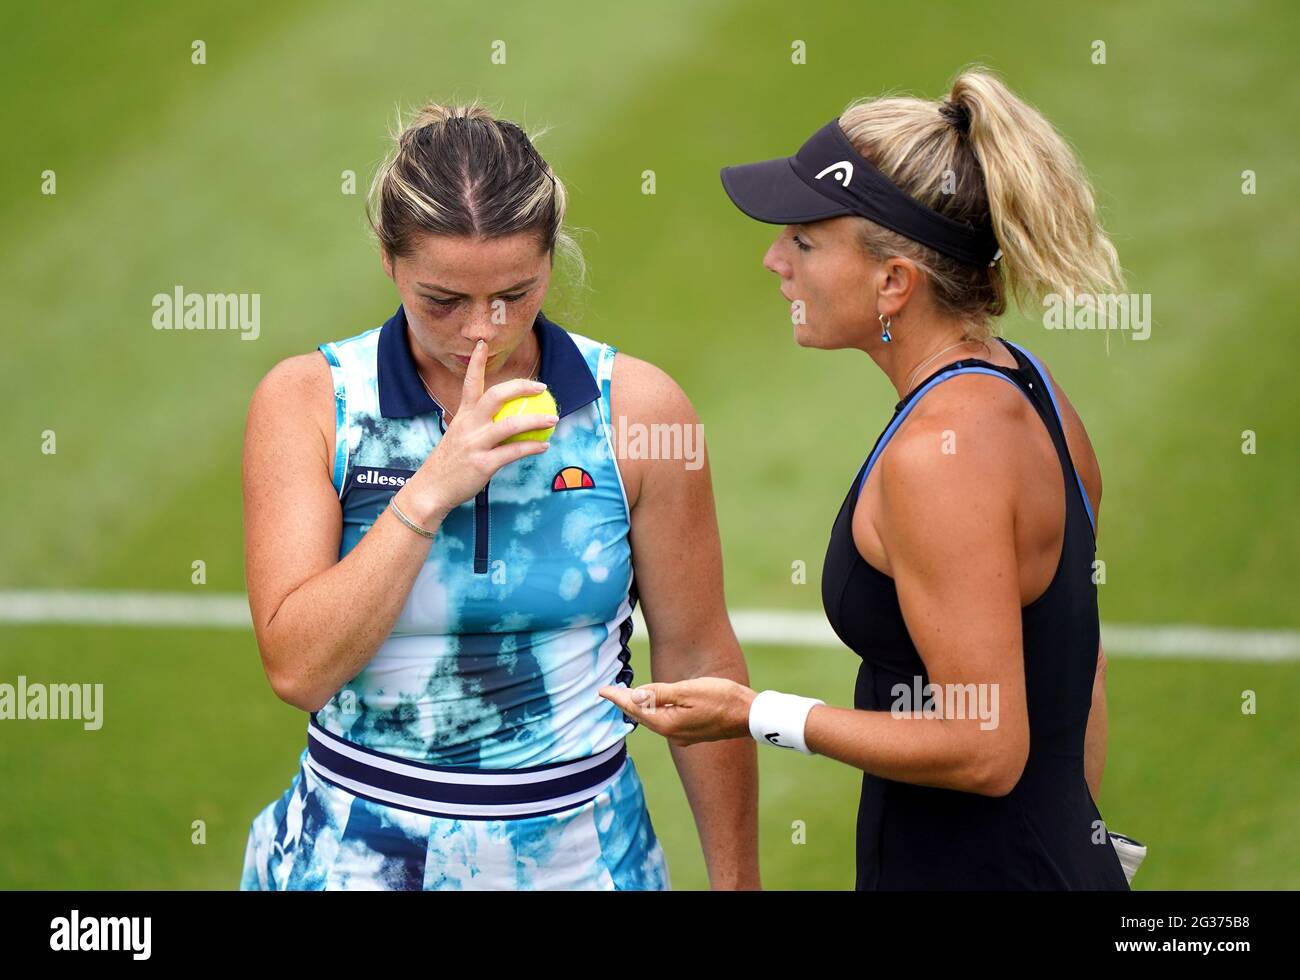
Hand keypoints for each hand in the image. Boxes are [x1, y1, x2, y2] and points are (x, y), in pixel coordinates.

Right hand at [402, 339, 557, 519]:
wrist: (431, 489)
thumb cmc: (449, 463)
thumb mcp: (459, 436)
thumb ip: (477, 425)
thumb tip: (502, 416)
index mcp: (462, 415)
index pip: (470, 382)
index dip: (477, 361)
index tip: (482, 343)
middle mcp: (468, 425)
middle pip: (497, 396)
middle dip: (521, 387)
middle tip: (541, 386)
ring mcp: (475, 443)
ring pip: (510, 425)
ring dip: (536, 420)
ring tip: (553, 418)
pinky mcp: (483, 463)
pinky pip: (513, 452)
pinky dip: (532, 447)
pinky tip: (544, 445)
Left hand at [599, 677, 756, 746]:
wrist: (749, 715)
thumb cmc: (721, 698)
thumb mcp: (688, 691)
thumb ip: (660, 693)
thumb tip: (634, 696)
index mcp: (668, 724)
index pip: (635, 707)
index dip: (618, 697)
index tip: (602, 691)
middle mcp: (672, 734)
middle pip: (642, 716)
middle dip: (625, 703)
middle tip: (609, 692)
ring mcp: (683, 736)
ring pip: (653, 720)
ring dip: (639, 708)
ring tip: (626, 697)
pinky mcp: (692, 733)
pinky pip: (665, 722)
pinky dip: (655, 712)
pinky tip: (654, 706)